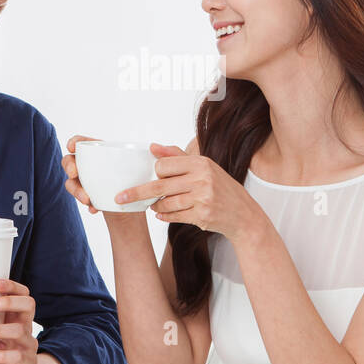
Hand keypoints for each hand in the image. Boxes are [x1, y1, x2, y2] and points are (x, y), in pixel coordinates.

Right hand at [61, 134, 143, 218]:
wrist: (138, 204)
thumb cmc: (141, 180)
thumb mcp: (145, 166)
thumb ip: (149, 155)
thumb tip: (154, 147)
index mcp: (100, 152)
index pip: (81, 142)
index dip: (74, 142)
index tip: (72, 147)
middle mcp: (89, 165)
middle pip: (70, 161)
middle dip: (69, 166)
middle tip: (75, 174)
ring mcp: (86, 181)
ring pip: (71, 182)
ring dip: (76, 190)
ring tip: (87, 199)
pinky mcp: (88, 196)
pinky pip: (81, 198)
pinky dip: (87, 204)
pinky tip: (94, 209)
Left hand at [114, 142, 265, 240]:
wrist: (243, 215)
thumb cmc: (221, 188)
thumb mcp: (204, 167)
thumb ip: (177, 156)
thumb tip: (153, 147)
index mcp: (200, 163)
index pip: (163, 166)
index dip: (155, 173)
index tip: (153, 178)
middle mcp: (202, 179)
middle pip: (159, 186)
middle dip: (137, 192)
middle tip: (120, 197)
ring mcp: (202, 198)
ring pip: (165, 204)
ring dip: (156, 207)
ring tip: (155, 206)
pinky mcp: (201, 216)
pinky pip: (173, 217)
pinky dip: (164, 216)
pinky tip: (162, 215)